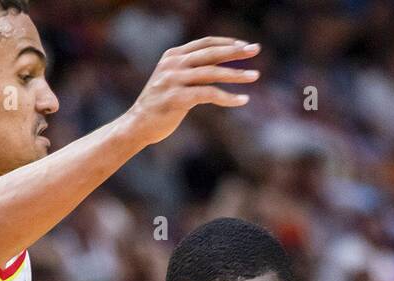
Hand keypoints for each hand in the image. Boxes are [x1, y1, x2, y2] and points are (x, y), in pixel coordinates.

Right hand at [125, 37, 259, 145]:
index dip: (226, 42)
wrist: (138, 125)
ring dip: (236, 74)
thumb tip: (216, 68)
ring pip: (212, 73)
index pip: (205, 43)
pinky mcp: (178, 98)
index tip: (245, 45)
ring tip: (255, 76)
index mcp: (173, 55)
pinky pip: (209, 95)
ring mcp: (175, 80)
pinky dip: (228, 97)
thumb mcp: (173, 81)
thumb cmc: (160, 105)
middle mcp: (174, 63)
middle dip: (235, 51)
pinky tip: (242, 100)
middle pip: (211, 53)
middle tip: (256, 50)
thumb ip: (191, 71)